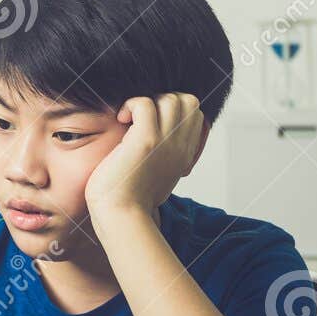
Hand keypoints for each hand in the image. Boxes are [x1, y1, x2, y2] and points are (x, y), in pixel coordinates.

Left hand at [84, 93, 204, 228]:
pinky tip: (121, 119)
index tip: (152, 122)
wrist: (121, 216)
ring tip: (130, 119)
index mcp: (184, 154)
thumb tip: (156, 143)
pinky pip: (145, 103)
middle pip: (188, 101)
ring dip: (149, 101)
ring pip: (172, 98)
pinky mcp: (146, 140)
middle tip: (141, 118)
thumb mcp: (157, 176)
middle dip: (164, 100)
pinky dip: (131, 104)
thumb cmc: (130, 201)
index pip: (195, 114)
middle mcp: (180, 146)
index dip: (175, 110)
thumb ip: (163, 156)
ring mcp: (166, 142)